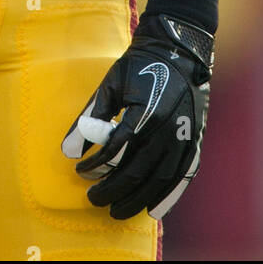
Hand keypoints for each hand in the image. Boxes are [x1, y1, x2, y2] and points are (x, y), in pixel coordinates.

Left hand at [61, 13, 212, 220]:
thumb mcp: (110, 84)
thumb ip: (90, 117)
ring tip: (116, 211)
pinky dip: (166, 196)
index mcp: (146, 111)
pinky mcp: (194, 141)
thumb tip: (67, 151)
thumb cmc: (138, 66)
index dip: (96, 164)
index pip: (116, 148)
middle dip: (112, 189)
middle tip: (93, 199)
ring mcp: (185, 137)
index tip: (79, 171)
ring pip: (158, 180)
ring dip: (136, 199)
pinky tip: (152, 210)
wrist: (177, 52)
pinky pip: (181, 176)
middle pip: (137, 170)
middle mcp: (169, 128)